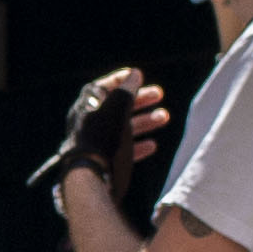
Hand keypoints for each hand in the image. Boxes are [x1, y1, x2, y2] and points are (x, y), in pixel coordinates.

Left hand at [32, 69, 164, 190]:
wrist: (92, 177)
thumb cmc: (104, 137)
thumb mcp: (118, 106)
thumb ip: (128, 89)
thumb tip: (135, 74)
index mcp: (87, 106)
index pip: (104, 87)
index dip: (122, 79)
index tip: (138, 75)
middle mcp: (89, 123)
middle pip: (117, 107)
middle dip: (140, 99)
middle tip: (159, 94)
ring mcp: (96, 144)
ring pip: (122, 128)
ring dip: (144, 121)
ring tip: (165, 117)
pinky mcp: (103, 163)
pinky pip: (122, 150)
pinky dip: (138, 145)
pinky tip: (152, 145)